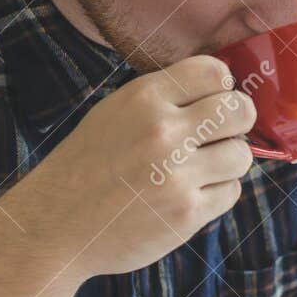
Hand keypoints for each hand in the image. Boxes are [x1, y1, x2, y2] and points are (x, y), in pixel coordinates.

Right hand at [12, 57, 256, 280]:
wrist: (55, 224)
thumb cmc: (86, 166)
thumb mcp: (114, 112)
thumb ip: (162, 99)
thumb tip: (219, 93)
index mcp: (144, 98)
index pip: (214, 72)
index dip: (222, 87)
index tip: (213, 101)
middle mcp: (164, 132)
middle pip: (239, 111)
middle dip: (237, 121)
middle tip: (222, 134)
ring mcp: (178, 175)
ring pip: (241, 155)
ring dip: (228, 161)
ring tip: (203, 167)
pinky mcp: (186, 213)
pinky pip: (230, 192)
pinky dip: (217, 192)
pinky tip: (190, 193)